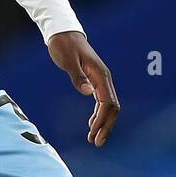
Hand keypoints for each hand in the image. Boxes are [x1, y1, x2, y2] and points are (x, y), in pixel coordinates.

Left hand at [47, 30, 119, 146]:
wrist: (63, 33)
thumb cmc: (64, 45)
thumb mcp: (68, 60)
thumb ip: (77, 76)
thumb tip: (88, 93)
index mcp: (100, 75)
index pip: (108, 103)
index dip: (102, 120)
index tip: (93, 134)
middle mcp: (103, 79)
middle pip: (112, 108)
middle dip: (106, 126)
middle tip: (96, 143)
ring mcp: (100, 80)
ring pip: (108, 106)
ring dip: (102, 123)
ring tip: (93, 139)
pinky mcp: (94, 81)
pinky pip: (101, 101)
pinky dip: (98, 114)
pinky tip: (91, 124)